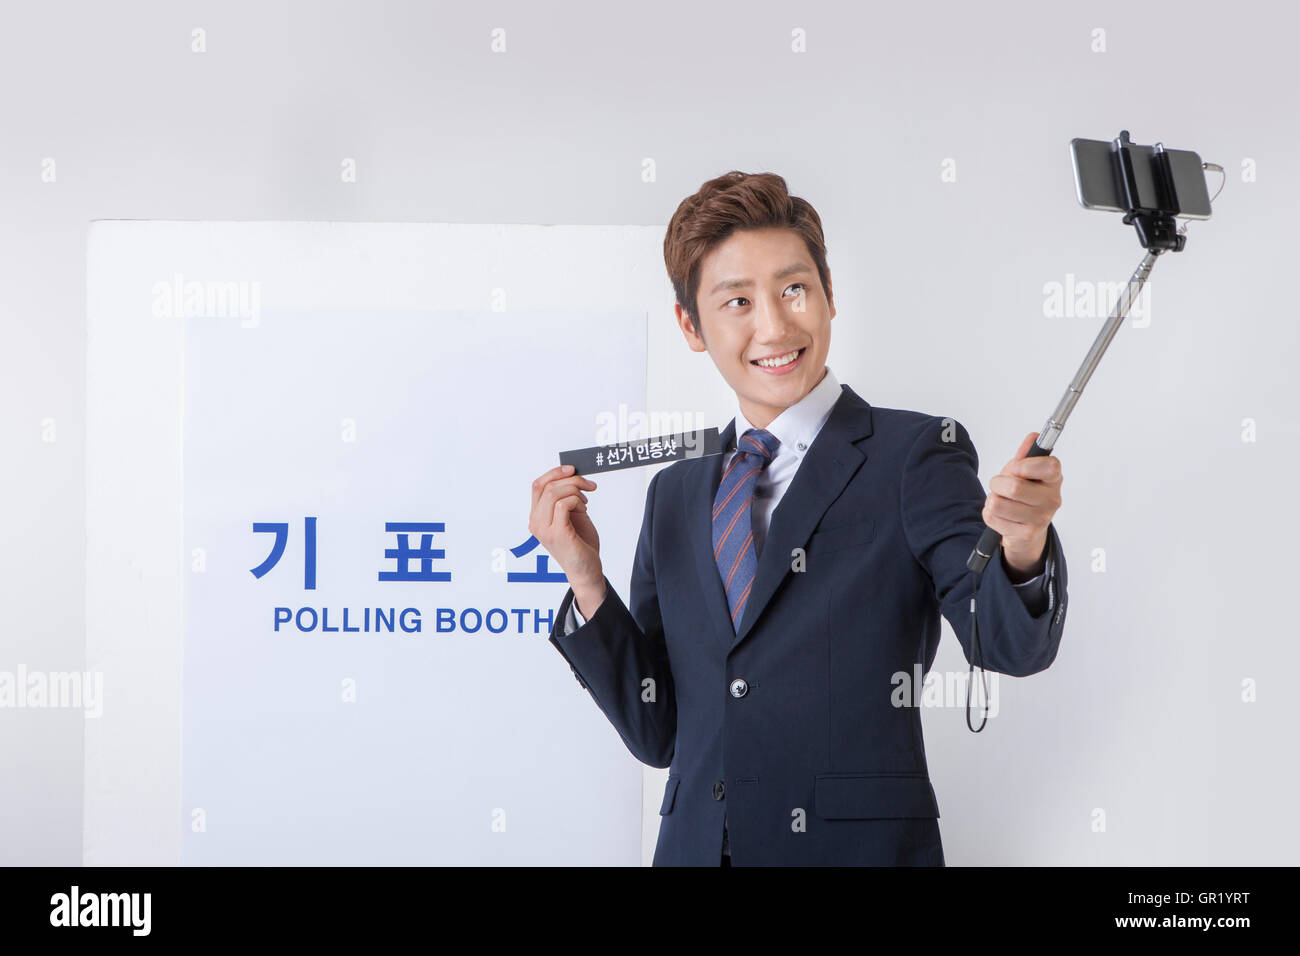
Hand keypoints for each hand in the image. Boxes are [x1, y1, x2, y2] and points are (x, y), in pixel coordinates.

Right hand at [529, 465, 604, 606]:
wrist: (587, 570)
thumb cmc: (580, 543)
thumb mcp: (572, 514)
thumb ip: (567, 497)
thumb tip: (572, 475)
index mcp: (537, 517)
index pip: (537, 485)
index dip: (554, 472)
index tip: (572, 469)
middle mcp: (536, 523)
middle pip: (545, 486)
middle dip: (570, 479)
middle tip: (588, 485)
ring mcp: (544, 529)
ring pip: (553, 493)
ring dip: (575, 490)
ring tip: (586, 501)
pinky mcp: (557, 534)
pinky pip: (563, 504)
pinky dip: (576, 501)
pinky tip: (584, 509)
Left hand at [982, 432, 1062, 578]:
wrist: (1025, 531)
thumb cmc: (1024, 494)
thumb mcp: (1024, 471)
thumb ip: (1025, 454)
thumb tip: (1034, 437)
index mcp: (1054, 479)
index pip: (1049, 467)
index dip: (1026, 466)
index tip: (1015, 468)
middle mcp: (1052, 499)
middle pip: (1014, 487)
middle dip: (997, 483)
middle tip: (1000, 485)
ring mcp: (1041, 519)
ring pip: (998, 503)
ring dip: (991, 499)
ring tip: (1001, 501)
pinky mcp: (1026, 534)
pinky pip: (992, 518)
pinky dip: (989, 514)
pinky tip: (1001, 516)